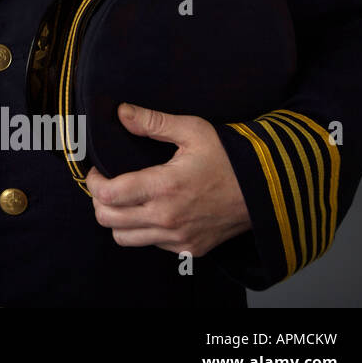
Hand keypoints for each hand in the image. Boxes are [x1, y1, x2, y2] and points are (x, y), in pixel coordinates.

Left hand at [86, 102, 251, 256]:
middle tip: (107, 185)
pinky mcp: (189, 250)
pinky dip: (142, 231)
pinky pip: (150, 245)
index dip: (94, 182)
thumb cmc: (229, 157)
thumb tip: (122, 112)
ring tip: (125, 200)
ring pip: (124, 238)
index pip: (107, 195)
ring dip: (117, 220)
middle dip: (99, 201)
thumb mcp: (192, 130)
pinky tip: (151, 212)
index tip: (98, 171)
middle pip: (108, 220)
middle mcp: (167, 218)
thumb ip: (153, 122)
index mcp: (164, 187)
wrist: (267, 190)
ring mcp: (178, 238)